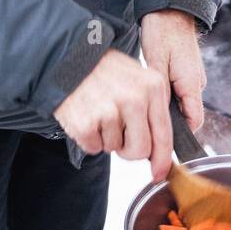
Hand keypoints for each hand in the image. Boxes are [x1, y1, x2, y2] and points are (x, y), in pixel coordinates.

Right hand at [53, 49, 172, 179]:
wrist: (66, 56)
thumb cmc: (102, 69)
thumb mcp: (136, 77)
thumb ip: (151, 108)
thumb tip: (159, 150)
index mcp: (153, 86)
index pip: (164, 134)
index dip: (162, 160)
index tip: (159, 173)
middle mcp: (135, 98)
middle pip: (141, 150)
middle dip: (129, 149)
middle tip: (117, 133)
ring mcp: (110, 110)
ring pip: (115, 149)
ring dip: (106, 138)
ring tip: (98, 112)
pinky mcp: (87, 122)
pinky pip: (94, 147)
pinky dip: (88, 138)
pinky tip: (86, 115)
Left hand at [140, 9, 205, 132]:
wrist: (170, 9)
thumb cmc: (163, 31)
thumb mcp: (156, 60)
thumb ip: (160, 88)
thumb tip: (160, 114)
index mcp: (192, 83)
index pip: (195, 121)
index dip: (181, 136)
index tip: (163, 143)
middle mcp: (196, 83)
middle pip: (188, 115)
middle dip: (170, 124)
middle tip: (146, 127)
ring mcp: (192, 77)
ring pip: (182, 104)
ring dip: (167, 109)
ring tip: (146, 110)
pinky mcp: (186, 72)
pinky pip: (179, 92)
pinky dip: (167, 97)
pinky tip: (151, 95)